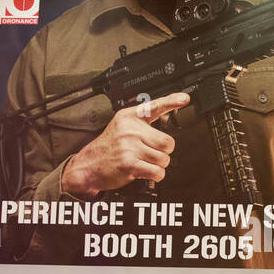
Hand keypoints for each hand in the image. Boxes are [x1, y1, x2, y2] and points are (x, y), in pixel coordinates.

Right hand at [60, 93, 187, 196]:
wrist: (88, 165)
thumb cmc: (109, 147)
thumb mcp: (121, 126)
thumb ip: (141, 123)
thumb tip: (165, 120)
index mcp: (130, 117)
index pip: (154, 106)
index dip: (172, 101)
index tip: (184, 98)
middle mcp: (130, 130)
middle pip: (168, 142)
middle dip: (164, 152)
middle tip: (151, 153)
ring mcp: (130, 147)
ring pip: (164, 159)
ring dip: (158, 165)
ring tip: (145, 162)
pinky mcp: (130, 164)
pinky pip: (157, 172)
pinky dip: (155, 175)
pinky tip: (145, 172)